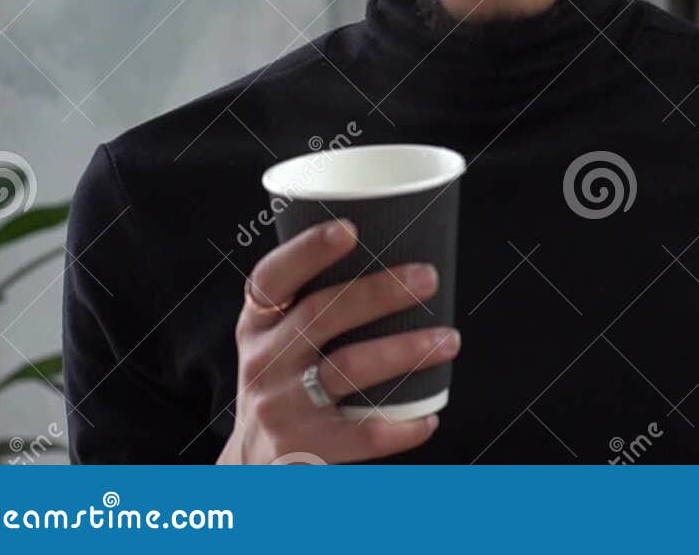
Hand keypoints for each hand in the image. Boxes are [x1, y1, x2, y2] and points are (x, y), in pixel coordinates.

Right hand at [216, 218, 460, 463]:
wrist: (249, 469)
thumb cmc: (287, 384)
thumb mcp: (279, 343)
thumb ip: (318, 306)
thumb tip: (404, 253)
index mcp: (258, 325)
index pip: (272, 279)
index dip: (307, 251)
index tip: (350, 229)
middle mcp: (261, 361)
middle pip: (320, 315)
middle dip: (379, 292)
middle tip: (429, 277)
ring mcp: (279, 407)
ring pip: (347, 368)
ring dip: (405, 350)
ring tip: (449, 339)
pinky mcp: (300, 449)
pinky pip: (360, 433)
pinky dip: (402, 426)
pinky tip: (429, 418)